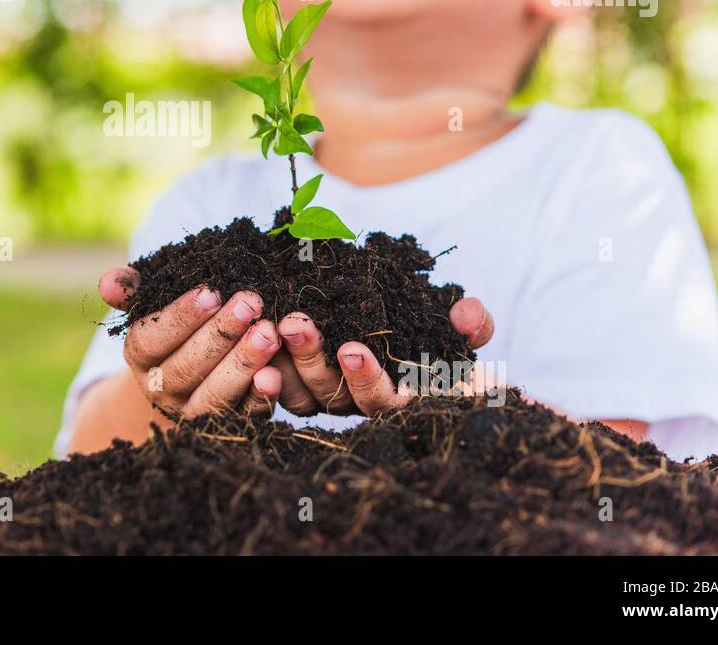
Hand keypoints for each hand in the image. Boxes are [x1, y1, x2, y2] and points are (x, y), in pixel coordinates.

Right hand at [99, 266, 282, 419]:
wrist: (187, 374)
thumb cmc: (174, 328)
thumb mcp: (152, 306)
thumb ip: (132, 291)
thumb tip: (108, 283)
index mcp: (140, 358)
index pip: (151, 340)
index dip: (180, 318)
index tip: (210, 291)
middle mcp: (162, 391)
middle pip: (185, 369)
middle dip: (219, 335)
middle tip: (250, 303)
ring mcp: (194, 413)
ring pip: (214, 396)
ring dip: (243, 364)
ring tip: (268, 333)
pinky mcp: (229, 425)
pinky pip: (245, 416)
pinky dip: (261, 397)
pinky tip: (276, 374)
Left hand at [264, 297, 495, 416]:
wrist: (402, 324)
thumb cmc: (436, 333)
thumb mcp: (456, 327)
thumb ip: (471, 324)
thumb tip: (470, 314)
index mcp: (397, 396)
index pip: (380, 399)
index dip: (365, 378)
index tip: (352, 348)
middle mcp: (356, 402)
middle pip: (328, 394)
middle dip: (312, 359)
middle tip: (296, 323)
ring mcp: (324, 393)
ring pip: (295, 390)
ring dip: (281, 358)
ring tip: (271, 322)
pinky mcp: (294, 379)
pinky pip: (271, 382)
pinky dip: (260, 364)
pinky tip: (247, 332)